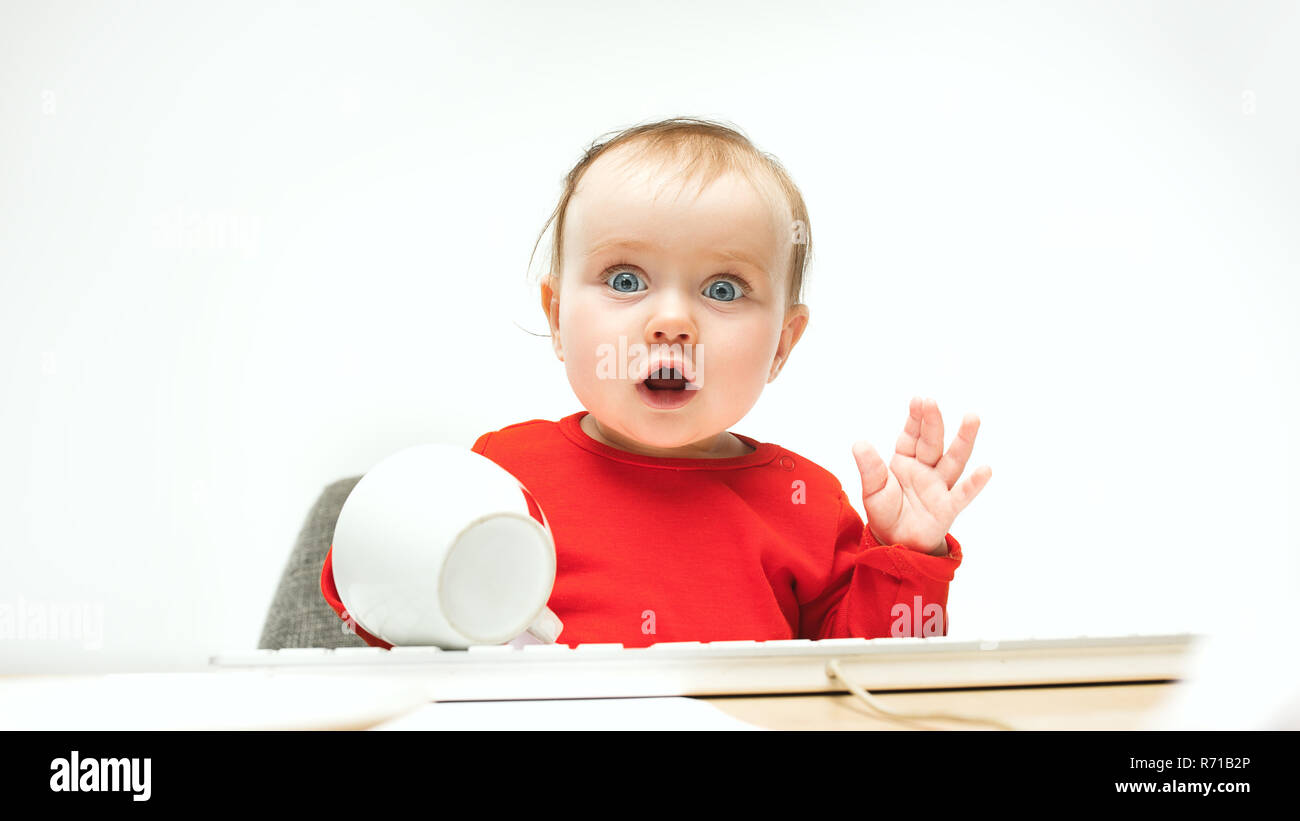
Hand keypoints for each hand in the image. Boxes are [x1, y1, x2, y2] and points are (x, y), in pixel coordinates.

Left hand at [852, 397, 991, 554]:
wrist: (896, 543)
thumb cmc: (885, 512)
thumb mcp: (872, 490)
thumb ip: (870, 468)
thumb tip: (859, 444)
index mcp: (905, 461)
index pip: (911, 436)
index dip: (916, 419)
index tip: (919, 400)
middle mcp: (925, 469)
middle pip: (932, 443)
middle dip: (932, 422)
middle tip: (932, 402)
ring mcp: (939, 486)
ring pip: (953, 460)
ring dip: (963, 440)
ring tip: (972, 418)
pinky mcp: (947, 507)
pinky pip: (962, 494)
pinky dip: (974, 484)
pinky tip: (986, 470)